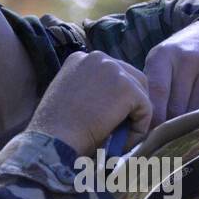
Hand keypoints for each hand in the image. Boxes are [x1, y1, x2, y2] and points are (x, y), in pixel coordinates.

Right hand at [28, 50, 151, 155]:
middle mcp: (97, 57)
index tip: (105, 120)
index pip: (111, 73)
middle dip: (131, 104)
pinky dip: (139, 128)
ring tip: (120, 138)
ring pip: (140, 93)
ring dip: (135, 116)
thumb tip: (112, 103)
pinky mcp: (126, 87)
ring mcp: (113, 69)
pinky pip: (146, 108)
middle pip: (131, 77)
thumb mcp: (70, 100)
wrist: (52, 141)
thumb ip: (90, 92)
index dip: (114, 99)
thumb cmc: (56, 131)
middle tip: (121, 130)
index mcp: (80, 58)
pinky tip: (123, 142)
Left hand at [143, 18, 198, 128]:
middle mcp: (190, 59)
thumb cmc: (181, 58)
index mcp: (165, 55)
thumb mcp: (161, 63)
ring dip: (188, 126)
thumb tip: (146, 130)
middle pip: (177, 108)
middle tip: (166, 139)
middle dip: (170, 127)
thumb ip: (152, 90)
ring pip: (196, 113)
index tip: (150, 136)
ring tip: (183, 130)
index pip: (158, 93)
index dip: (154, 119)